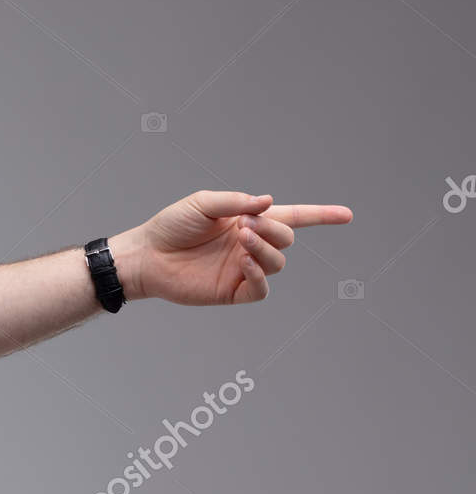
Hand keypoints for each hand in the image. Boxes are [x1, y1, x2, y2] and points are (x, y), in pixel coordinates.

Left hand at [114, 189, 353, 305]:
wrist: (147, 255)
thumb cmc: (171, 226)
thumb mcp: (202, 204)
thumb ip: (235, 202)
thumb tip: (268, 202)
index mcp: (248, 220)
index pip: (292, 217)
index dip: (321, 215)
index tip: (347, 215)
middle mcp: (250, 245)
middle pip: (287, 238)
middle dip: (273, 229)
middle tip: (244, 225)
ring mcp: (243, 269)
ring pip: (278, 262)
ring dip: (266, 248)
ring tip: (240, 239)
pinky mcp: (232, 291)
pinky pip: (261, 288)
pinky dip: (259, 275)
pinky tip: (243, 263)